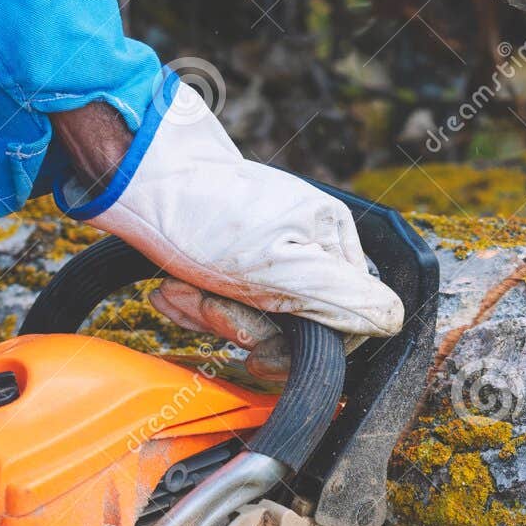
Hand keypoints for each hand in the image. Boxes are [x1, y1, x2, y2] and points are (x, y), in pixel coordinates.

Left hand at [53, 96, 403, 374]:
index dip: (296, 347)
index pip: (341, 327)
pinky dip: (194, 304)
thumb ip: (347, 299)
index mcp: (333, 243)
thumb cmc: (204, 217)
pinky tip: (174, 290)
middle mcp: (307, 246)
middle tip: (206, 301)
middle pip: (292, 327)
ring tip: (182, 290)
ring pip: (253, 319)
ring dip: (209, 315)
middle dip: (241, 326)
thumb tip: (391, 321)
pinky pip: (223, 304)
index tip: (255, 349)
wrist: (134, 176)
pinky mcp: (230, 255)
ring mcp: (267, 251)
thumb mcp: (285, 268)